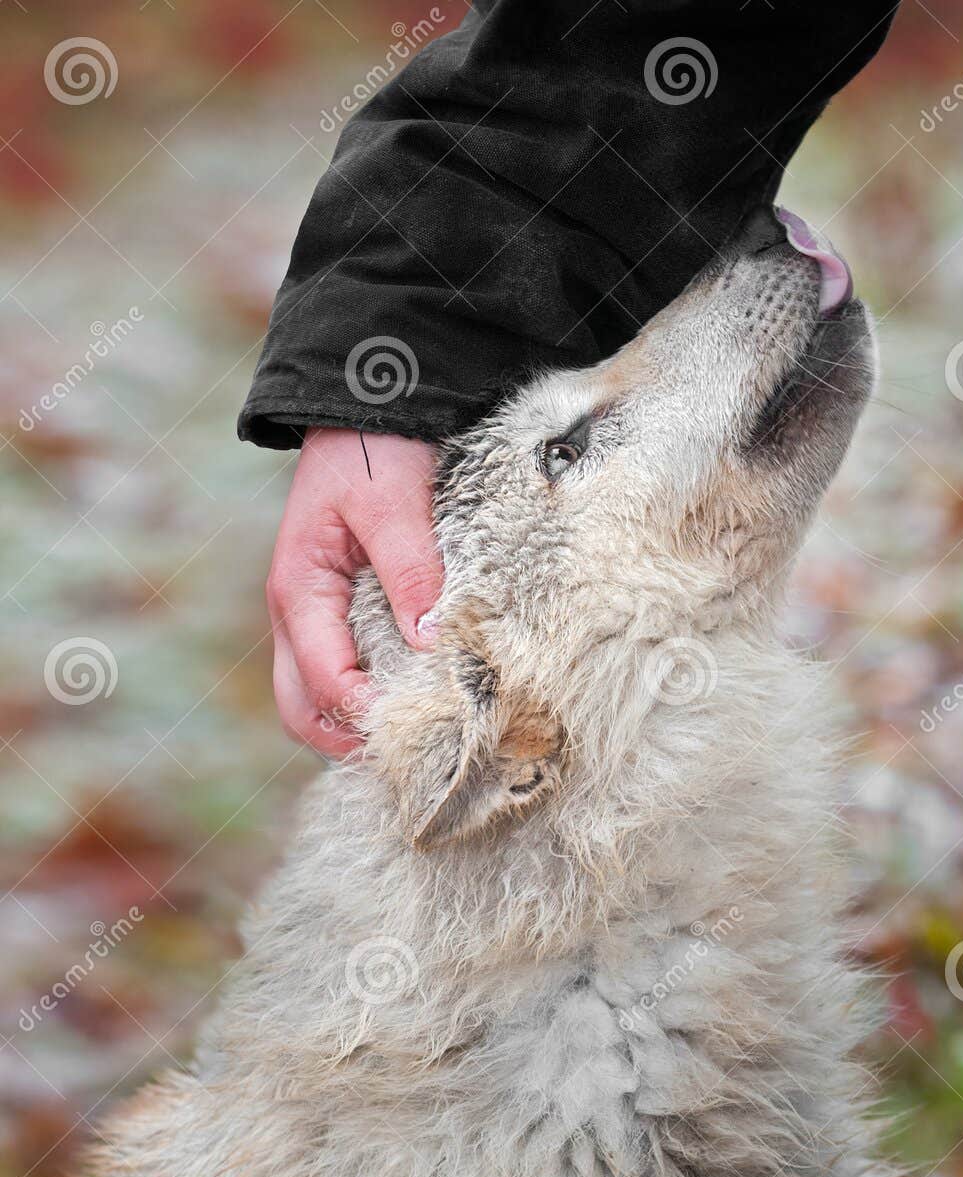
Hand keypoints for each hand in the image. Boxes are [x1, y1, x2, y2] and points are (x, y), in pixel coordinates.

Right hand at [267, 428, 442, 756]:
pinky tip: (416, 698)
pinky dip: (369, 696)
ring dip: (356, 723)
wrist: (368, 404)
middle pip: (303, 710)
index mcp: (300, 590)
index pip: (323, 682)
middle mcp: (298, 614)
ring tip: (417, 733)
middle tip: (413, 752)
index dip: (366, 714)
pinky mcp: (340, 613)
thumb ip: (411, 571)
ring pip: (317, 699)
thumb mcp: (393, 503)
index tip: (420, 727)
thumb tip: (429, 643)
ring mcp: (316, 618)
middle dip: (348, 738)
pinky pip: (343, 673)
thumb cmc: (374, 449)